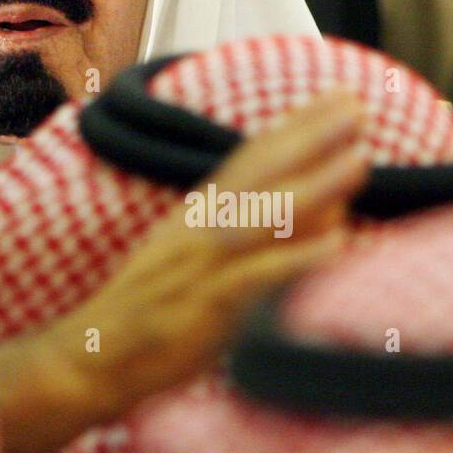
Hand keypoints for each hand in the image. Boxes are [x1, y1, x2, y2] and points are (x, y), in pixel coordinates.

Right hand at [0, 89, 368, 452]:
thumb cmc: (151, 312)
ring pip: (264, 216)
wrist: (93, 357)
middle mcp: (199, 227)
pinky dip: (296, 259)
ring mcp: (200, 264)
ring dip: (314, 185)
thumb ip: (252, 233)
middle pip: (261, 173)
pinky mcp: (203, 307)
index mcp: (197, 211)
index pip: (253, 156)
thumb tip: (322, 210)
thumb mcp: (195, 258)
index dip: (296, 124)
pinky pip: (256, 278)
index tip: (338, 96)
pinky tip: (335, 244)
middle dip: (311, 137)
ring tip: (359, 160)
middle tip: (357, 106)